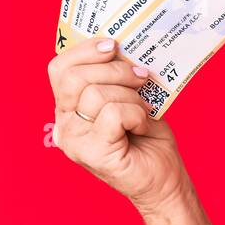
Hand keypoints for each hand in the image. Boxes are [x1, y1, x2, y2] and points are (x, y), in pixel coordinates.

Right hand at [47, 37, 188, 215]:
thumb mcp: (130, 98)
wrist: (164, 180)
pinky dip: (136, 114)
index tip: (113, 45)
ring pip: (95, 94)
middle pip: (74, 77)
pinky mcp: (92, 153)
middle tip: (141, 78)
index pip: (59, 69)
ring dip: (130, 97)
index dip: (85, 51)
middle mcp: (64, 125)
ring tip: (143, 111)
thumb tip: (119, 45)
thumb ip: (116, 78)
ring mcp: (74, 141)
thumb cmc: (147, 139)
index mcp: (68, 109)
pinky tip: (141, 127)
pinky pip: (113, 114)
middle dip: (115, 70)